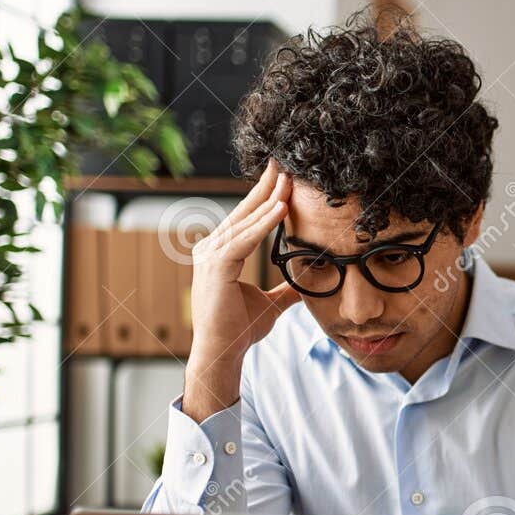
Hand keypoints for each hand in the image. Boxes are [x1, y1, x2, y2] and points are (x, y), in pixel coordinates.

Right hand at [182, 160, 301, 420]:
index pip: (246, 219)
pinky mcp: (216, 266)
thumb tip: (304, 287)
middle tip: (283, 163)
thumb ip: (284, 290)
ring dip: (268, 200)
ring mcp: (210, 256)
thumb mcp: (270, 304)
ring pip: (245, 222)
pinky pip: (245, 239)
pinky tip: (281, 209)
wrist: (223, 351)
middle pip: (243, 212)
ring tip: (288, 181)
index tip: (282, 178)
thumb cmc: (240, 329)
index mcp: (220, 253)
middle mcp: (211, 249)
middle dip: (264, 187)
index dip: (264, 197)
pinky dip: (263, 224)